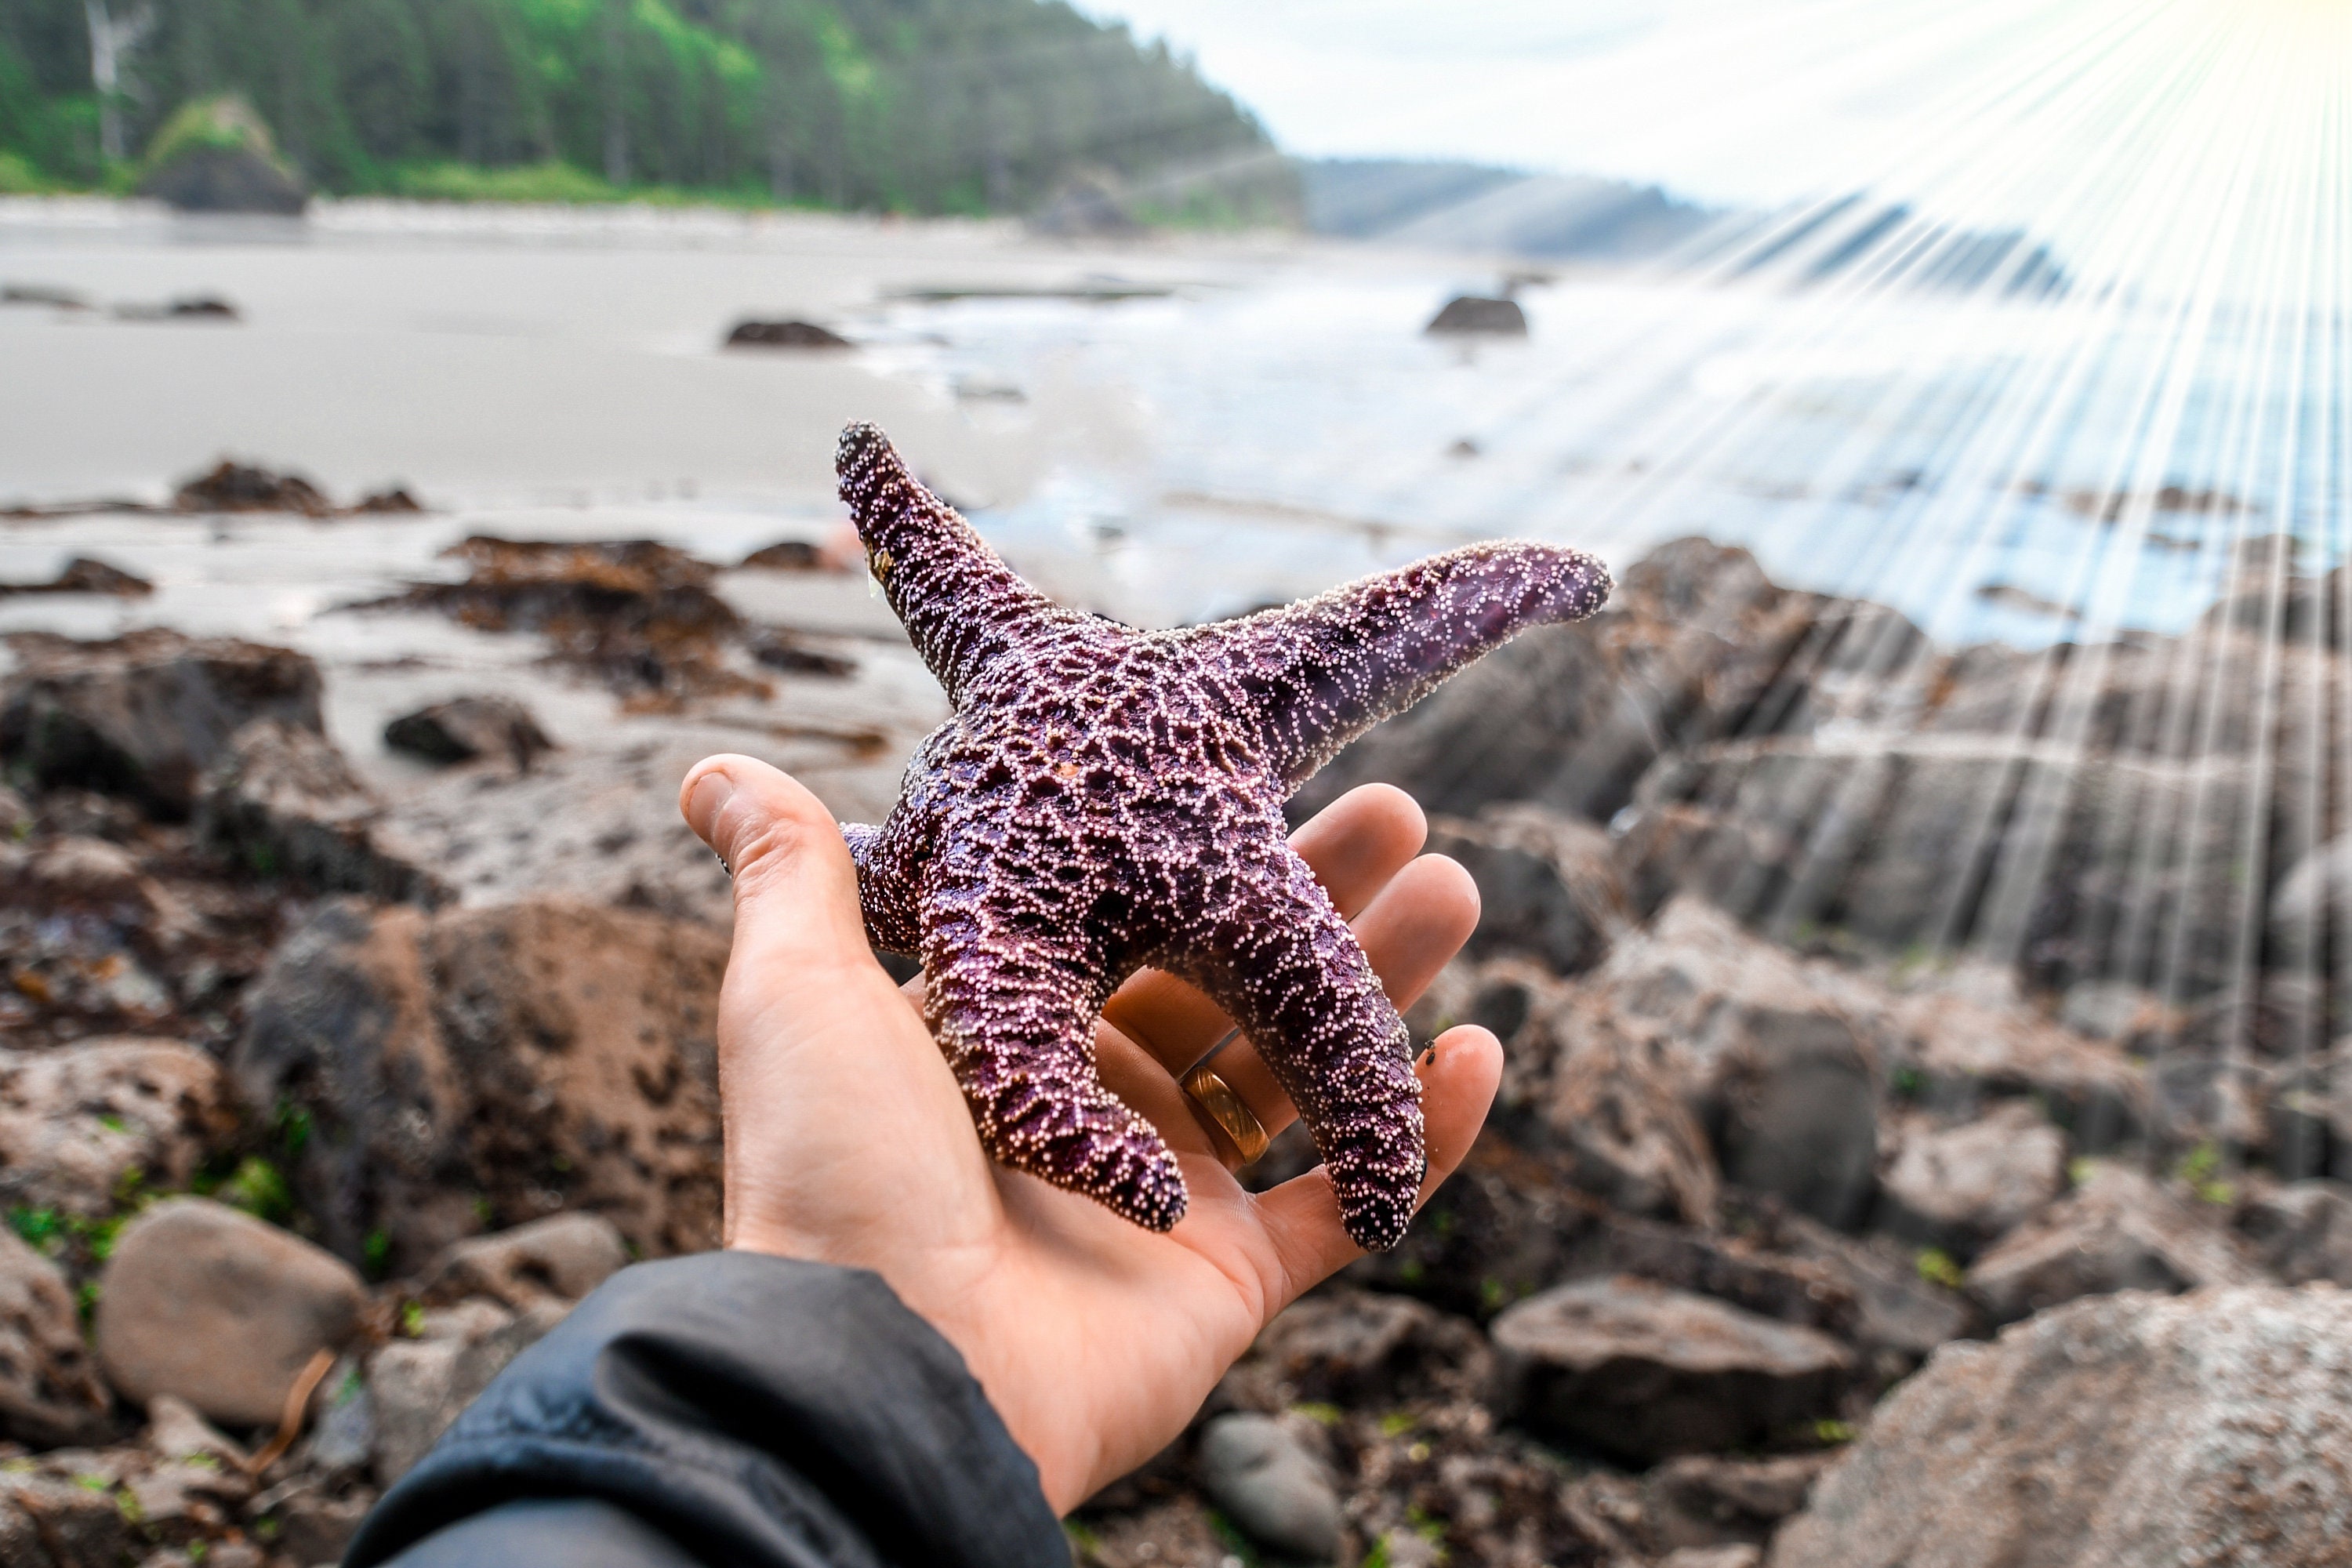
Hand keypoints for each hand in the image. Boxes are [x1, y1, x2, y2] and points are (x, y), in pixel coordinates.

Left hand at [678, 755, 1501, 1512]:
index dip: (1207, 848)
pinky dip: (1419, 1137)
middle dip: (1322, 899)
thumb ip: (794, 873)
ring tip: (1456, 892)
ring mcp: (1165, 1201)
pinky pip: (1349, 1202)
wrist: (883, 1358)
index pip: (1134, 922)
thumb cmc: (834, 1164)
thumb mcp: (798, 987)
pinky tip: (1480, 1053)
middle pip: (1235, 984)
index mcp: (1010, 1037)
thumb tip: (711, 768)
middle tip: (1407, 817)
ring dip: (1382, 989)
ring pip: (1303, 1073)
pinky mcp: (1224, 1283)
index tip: (1278, 770)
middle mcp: (1093, 1113)